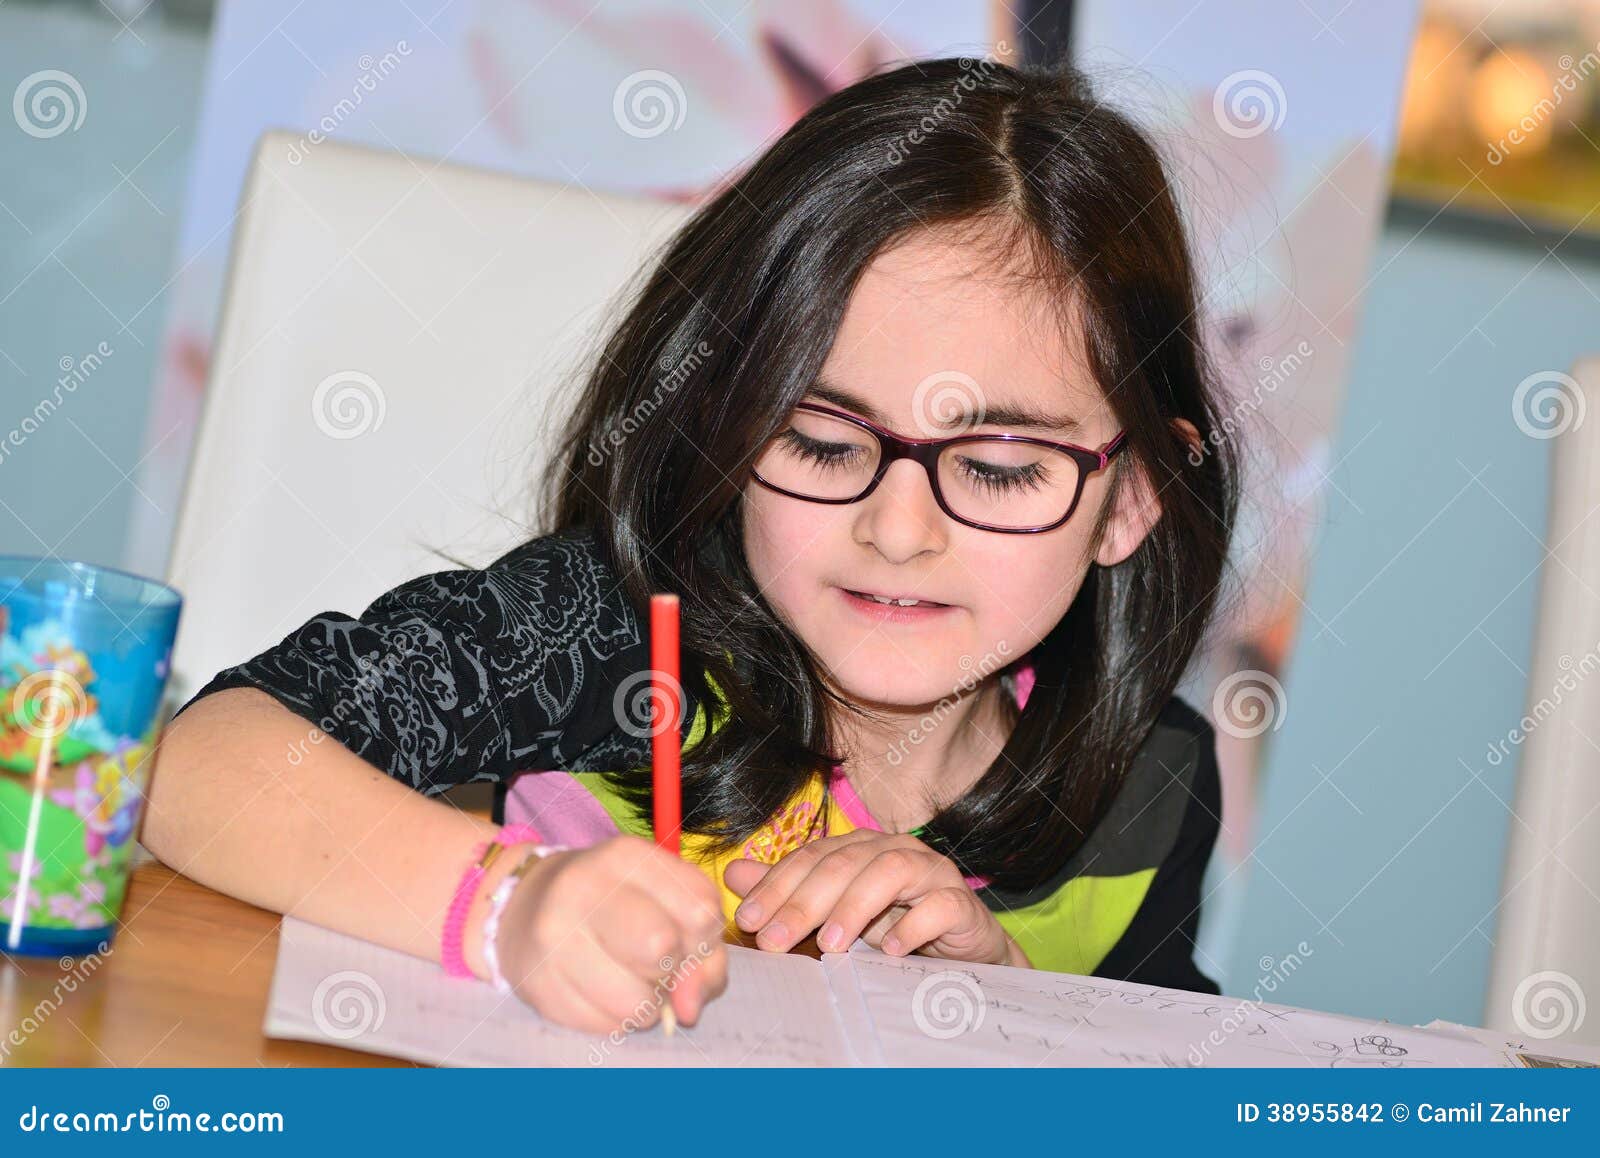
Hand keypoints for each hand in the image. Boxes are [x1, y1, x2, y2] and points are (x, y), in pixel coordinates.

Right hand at [489, 834, 729, 1033]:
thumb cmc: (617, 904)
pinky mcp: (538, 984)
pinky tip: (602, 993)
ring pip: (636, 1003)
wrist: (527, 907)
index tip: (686, 939)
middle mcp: (584, 886)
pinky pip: (605, 1026)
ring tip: (631, 981)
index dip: (704, 940)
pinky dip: (616, 1020)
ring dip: (647, 1005)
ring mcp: (555, 936)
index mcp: (627, 856)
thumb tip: (689, 1009)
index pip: (700, 911)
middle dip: (672, 970)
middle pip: (662, 949)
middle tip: (656, 963)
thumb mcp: (667, 902)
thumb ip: (703, 951)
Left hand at [723, 830, 1029, 967]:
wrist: (961, 957)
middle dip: (803, 902)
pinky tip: (890, 951)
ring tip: (830, 944)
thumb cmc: (894, 929)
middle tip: (773, 941)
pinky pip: (939, 906)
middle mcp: (894, 850)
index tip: (749, 920)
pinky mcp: (961, 903)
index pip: (812, 857)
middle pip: (843, 864)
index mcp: (860, 848)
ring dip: (855, 907)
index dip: (777, 885)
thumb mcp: (836, 914)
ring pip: (889, 872)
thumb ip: (789, 893)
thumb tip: (733, 873)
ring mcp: (931, 872)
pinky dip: (914, 925)